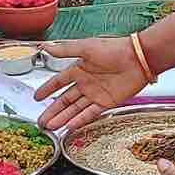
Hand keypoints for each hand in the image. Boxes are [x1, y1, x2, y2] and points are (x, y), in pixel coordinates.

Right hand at [35, 37, 153, 129]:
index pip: (58, 82)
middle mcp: (85, 83)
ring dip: (62, 118)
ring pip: (74, 109)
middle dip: (52, 111)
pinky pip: (89, 113)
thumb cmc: (113, 49)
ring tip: (50, 127)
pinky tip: (69, 127)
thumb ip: (65, 50)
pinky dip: (79, 120)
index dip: (47, 90)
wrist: (138, 58)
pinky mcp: (106, 102)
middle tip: (41, 122)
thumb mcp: (85, 47)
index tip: (37, 98)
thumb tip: (45, 47)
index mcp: (78, 69)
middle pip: (64, 100)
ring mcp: (95, 94)